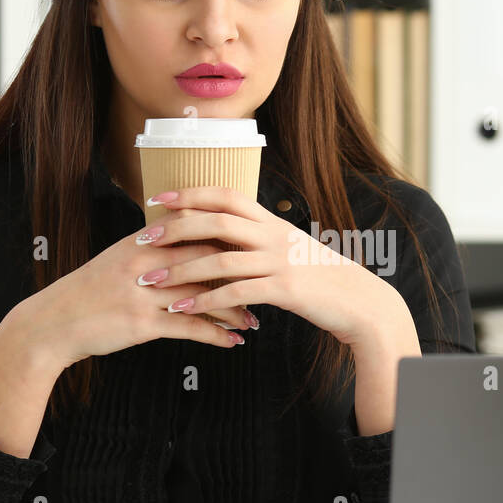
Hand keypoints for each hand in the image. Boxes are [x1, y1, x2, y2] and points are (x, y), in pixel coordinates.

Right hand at [21, 232, 251, 370]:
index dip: (228, 240)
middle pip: (206, 260)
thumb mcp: (118, 260)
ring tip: (254, 322)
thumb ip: (152, 249)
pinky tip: (233, 342)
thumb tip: (189, 244)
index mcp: (141, 242)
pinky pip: (190, 328)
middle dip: (240, 274)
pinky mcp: (141, 323)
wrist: (54, 323)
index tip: (254, 251)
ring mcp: (143, 293)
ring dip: (234, 311)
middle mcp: (145, 262)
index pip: (195, 230)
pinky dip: (216, 335)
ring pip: (203, 296)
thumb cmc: (91, 293)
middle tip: (263, 286)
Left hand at [136, 186, 393, 346]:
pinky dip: (205, 301)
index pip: (225, 195)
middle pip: (217, 221)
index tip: (157, 199)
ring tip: (152, 281)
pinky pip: (236, 293)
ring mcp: (279, 262)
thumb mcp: (289, 248)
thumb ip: (258, 238)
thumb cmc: (320, 277)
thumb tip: (224, 233)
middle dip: (175, 229)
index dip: (189, 194)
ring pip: (221, 259)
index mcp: (272, 221)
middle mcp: (273, 235)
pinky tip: (184, 309)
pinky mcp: (284, 290)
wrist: (359, 301)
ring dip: (181, 271)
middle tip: (143, 239)